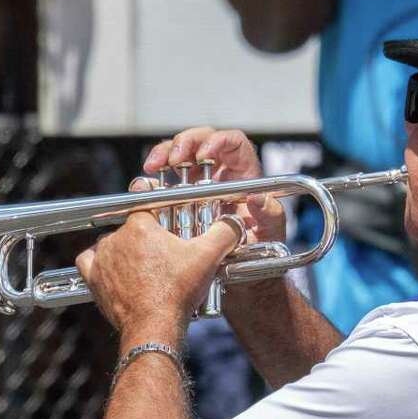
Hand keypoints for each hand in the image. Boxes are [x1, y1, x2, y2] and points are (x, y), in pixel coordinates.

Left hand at [75, 210, 237, 337]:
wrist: (154, 327)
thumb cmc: (177, 292)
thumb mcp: (208, 258)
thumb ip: (224, 232)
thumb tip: (233, 222)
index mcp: (139, 225)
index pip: (146, 203)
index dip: (158, 209)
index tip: (167, 218)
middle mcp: (116, 237)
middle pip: (132, 227)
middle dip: (147, 236)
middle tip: (164, 252)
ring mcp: (101, 258)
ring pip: (112, 243)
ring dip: (125, 250)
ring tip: (145, 265)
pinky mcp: (93, 278)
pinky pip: (90, 261)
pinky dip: (100, 263)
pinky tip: (114, 269)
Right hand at [141, 127, 286, 243]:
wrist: (237, 278)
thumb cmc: (259, 254)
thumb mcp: (270, 236)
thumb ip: (271, 216)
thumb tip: (258, 197)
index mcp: (244, 174)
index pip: (233, 143)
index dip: (218, 141)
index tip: (203, 154)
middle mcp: (220, 173)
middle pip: (201, 140)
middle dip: (184, 143)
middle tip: (172, 160)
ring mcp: (197, 182)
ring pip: (179, 153)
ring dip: (164, 154)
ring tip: (153, 167)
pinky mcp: (179, 196)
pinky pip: (164, 179)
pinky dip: (153, 178)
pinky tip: (146, 185)